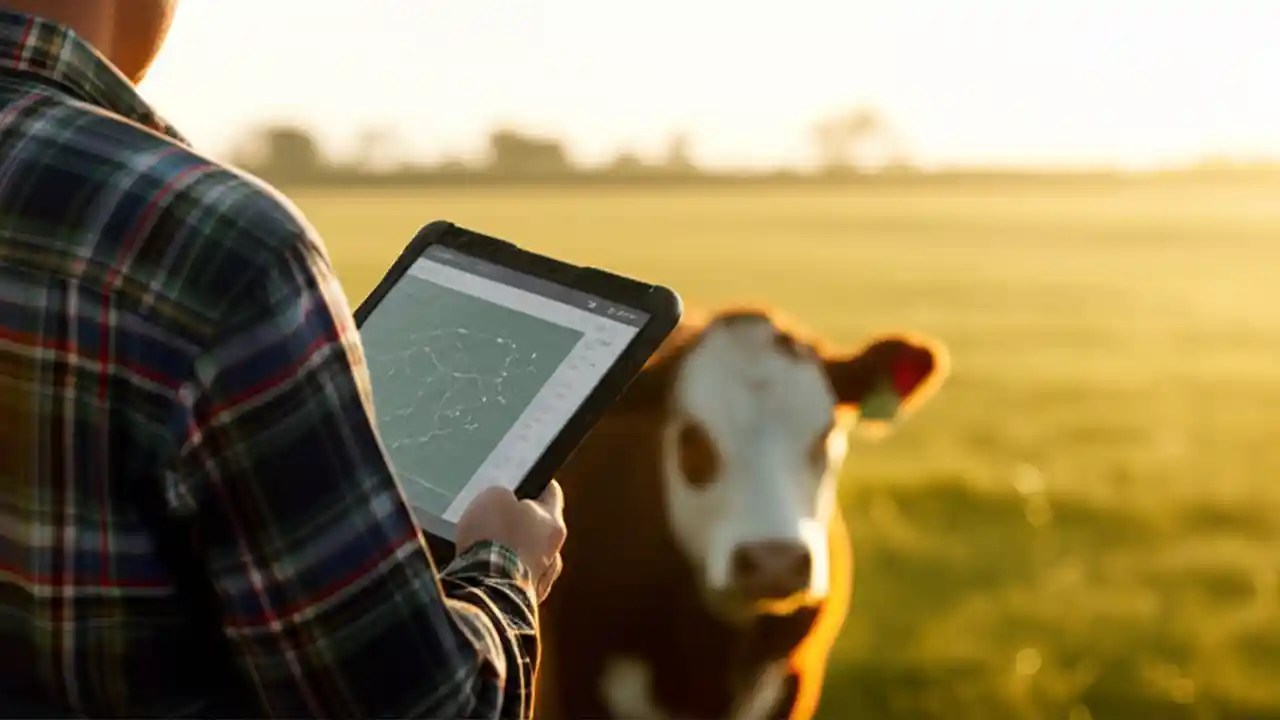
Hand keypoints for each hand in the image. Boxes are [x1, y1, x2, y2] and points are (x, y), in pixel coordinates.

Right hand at [455, 481, 566, 601]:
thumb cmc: (494, 539)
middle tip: (497, 516)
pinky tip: (485, 569)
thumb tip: (504, 503)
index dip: (537, 484)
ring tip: (486, 546)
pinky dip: (503, 572)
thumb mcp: (493, 498)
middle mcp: (554, 551)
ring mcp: (541, 579)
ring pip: (529, 556)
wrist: (485, 591)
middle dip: (521, 521)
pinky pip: (515, 578)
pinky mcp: (524, 600)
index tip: (526, 482)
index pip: (552, 494)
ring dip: (512, 550)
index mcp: (553, 522)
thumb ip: (504, 495)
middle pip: (540, 527)